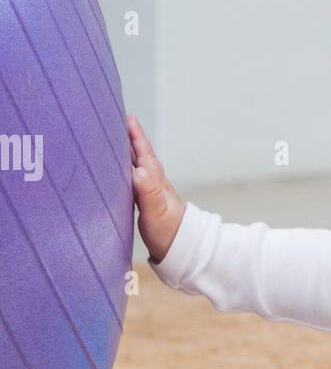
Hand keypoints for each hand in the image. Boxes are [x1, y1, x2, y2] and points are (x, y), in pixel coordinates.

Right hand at [128, 114, 185, 263]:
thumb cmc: (168, 233)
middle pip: (139, 154)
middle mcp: (152, 182)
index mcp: (154, 180)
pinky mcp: (145, 202)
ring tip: (113, 140)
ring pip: (135, 165)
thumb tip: (138, 171)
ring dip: (125, 152)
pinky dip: (123, 170)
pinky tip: (117, 172)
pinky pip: (131, 179)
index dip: (136, 136)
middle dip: (129, 137)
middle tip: (115, 120)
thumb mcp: (156, 212)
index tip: (128, 117)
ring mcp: (149, 192)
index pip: (144, 152)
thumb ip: (148, 192)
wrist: (180, 250)